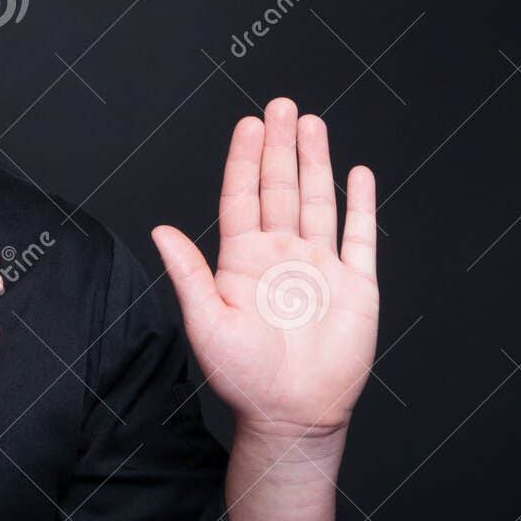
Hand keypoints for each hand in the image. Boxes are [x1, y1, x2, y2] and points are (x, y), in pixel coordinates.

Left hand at [150, 98, 377, 438]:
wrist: (292, 415)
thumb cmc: (243, 378)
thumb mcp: (206, 323)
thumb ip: (188, 273)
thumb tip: (160, 230)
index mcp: (242, 260)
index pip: (243, 197)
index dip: (245, 159)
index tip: (249, 124)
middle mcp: (281, 255)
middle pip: (281, 188)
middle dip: (281, 146)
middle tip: (282, 105)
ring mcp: (319, 266)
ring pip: (317, 201)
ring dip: (316, 163)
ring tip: (313, 124)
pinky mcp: (355, 285)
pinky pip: (359, 236)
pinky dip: (360, 204)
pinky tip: (357, 175)